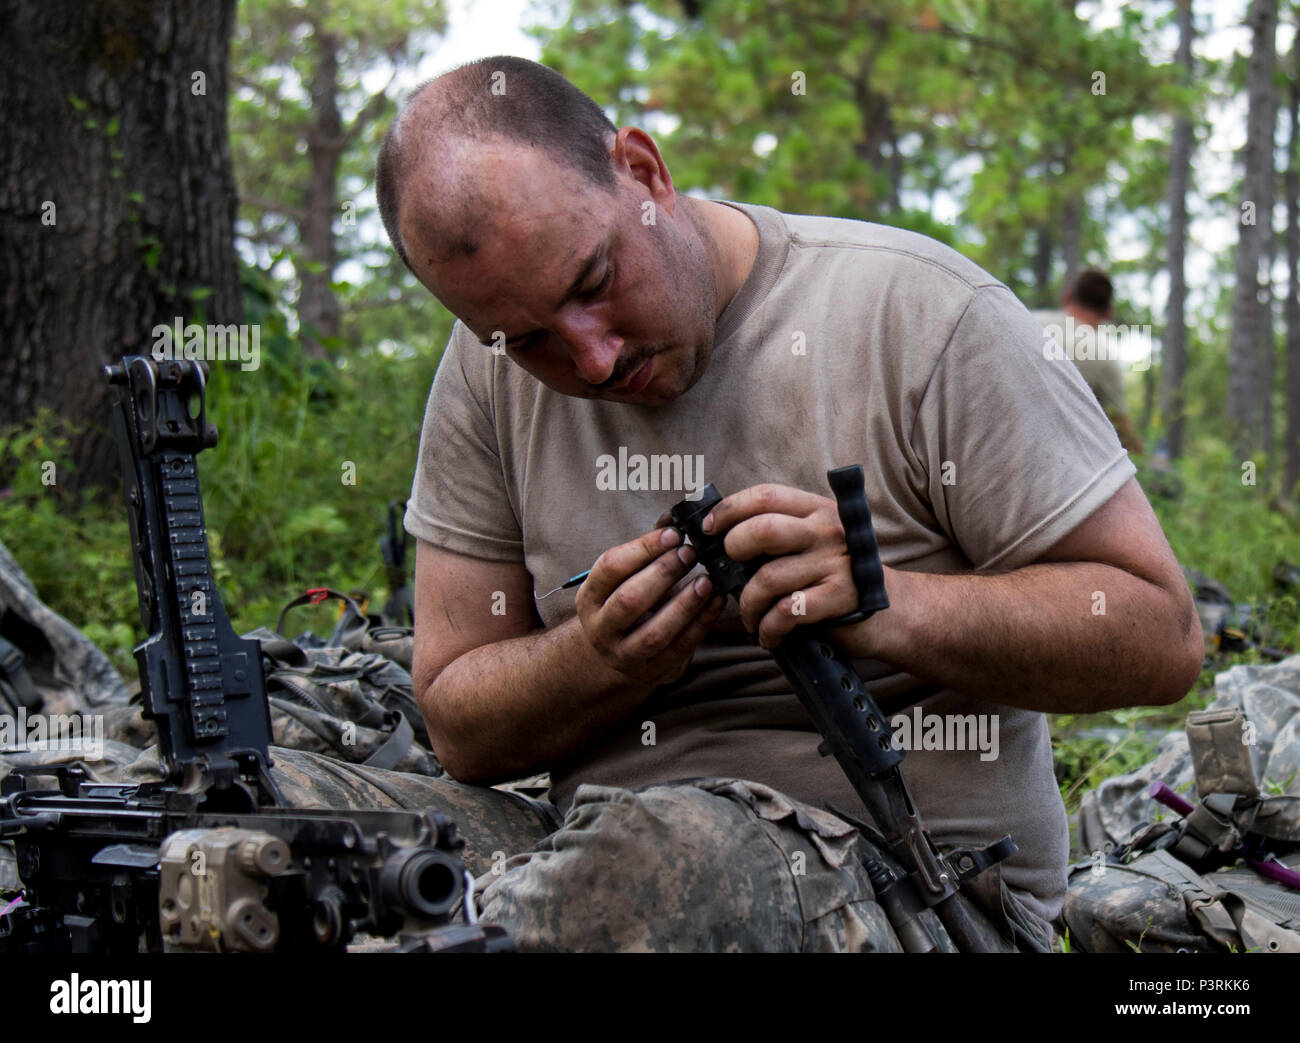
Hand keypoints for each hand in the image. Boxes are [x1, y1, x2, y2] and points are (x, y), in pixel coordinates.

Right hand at [575, 525, 726, 687]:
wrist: (615, 656)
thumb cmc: (626, 603)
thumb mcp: (625, 578)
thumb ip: (647, 549)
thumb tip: (672, 517)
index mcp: (589, 598)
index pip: (610, 567)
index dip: (642, 548)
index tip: (672, 534)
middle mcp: (601, 628)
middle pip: (630, 600)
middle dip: (663, 574)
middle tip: (690, 553)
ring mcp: (625, 654)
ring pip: (654, 632)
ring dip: (684, 605)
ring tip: (706, 581)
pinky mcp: (653, 671)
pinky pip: (679, 648)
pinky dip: (701, 624)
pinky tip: (715, 603)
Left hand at [677, 483, 895, 651]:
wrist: (895, 609)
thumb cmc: (838, 575)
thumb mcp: (815, 541)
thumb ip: (779, 533)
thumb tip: (721, 539)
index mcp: (816, 509)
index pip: (765, 495)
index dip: (729, 510)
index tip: (709, 529)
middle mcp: (827, 530)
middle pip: (763, 530)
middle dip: (735, 552)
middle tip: (732, 575)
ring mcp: (835, 563)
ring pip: (768, 578)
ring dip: (749, 605)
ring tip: (751, 618)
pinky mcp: (840, 597)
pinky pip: (786, 611)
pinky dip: (769, 628)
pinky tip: (769, 635)